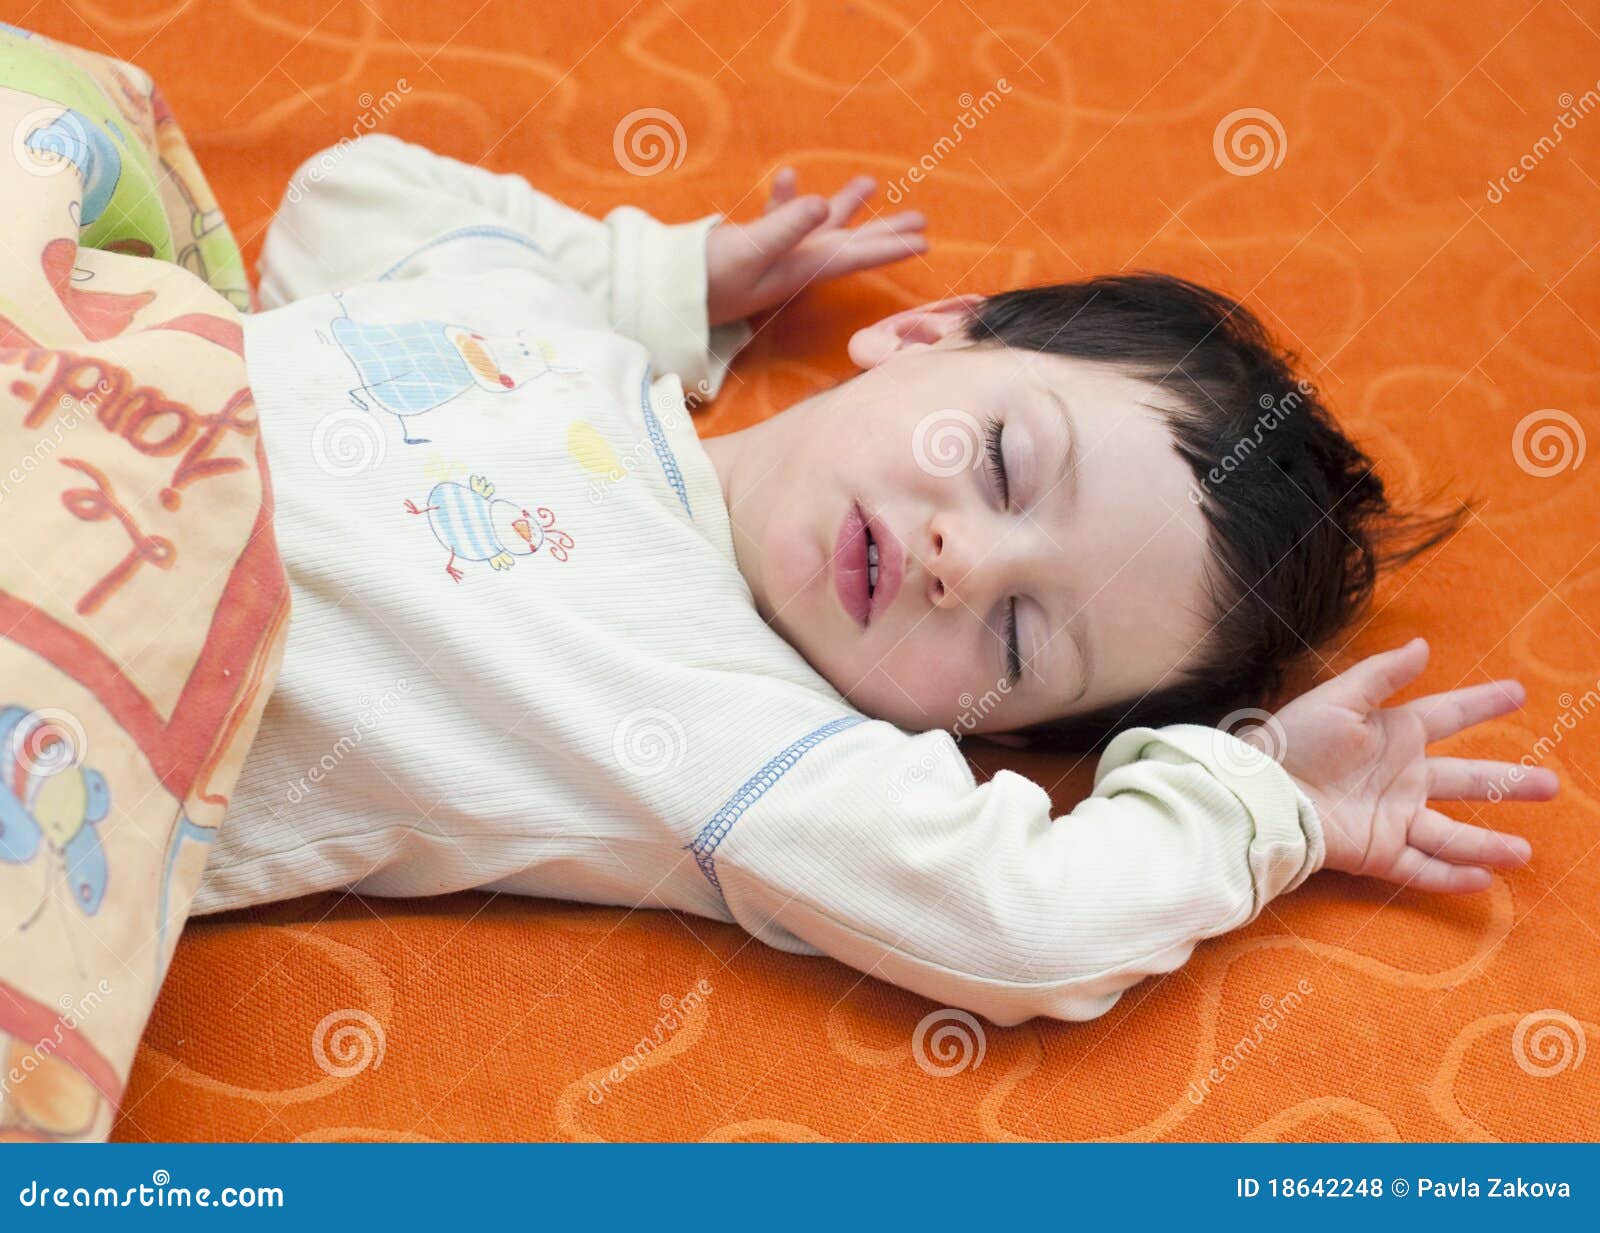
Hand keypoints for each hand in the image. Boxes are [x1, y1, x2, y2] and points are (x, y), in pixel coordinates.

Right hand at [705, 167, 927, 326]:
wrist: (666, 295)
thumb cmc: (708, 279)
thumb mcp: (749, 250)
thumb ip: (785, 226)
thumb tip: (819, 203)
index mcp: (802, 268)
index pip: (856, 256)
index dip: (891, 247)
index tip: (924, 241)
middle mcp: (796, 263)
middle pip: (850, 245)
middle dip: (884, 231)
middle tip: (921, 219)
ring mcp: (775, 255)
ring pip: (820, 227)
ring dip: (844, 207)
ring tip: (871, 184)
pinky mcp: (752, 246)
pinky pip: (778, 220)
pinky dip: (787, 200)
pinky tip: (786, 176)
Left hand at [1252, 638, 1557, 892]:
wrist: (1262, 792)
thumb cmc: (1293, 741)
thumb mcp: (1338, 700)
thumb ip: (1381, 675)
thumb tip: (1423, 645)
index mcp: (1393, 735)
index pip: (1448, 715)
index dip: (1482, 703)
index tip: (1519, 692)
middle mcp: (1401, 777)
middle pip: (1465, 780)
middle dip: (1507, 782)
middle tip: (1551, 785)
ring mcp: (1392, 817)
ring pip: (1451, 833)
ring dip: (1488, 843)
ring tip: (1524, 852)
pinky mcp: (1377, 852)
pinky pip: (1422, 866)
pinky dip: (1452, 876)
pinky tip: (1484, 880)